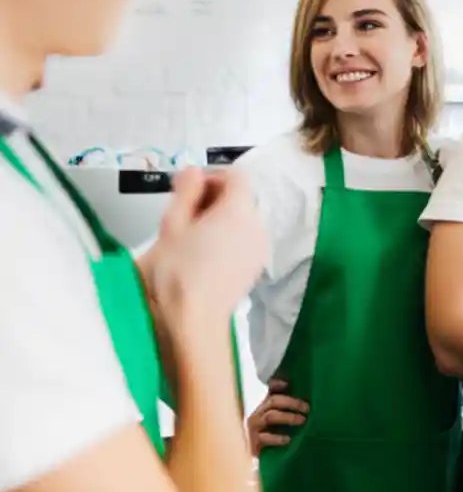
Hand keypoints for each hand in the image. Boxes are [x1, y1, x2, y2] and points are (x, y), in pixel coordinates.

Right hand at [145, 168, 267, 338]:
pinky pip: (245, 240)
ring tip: (191, 237)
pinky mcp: (257, 266)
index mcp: (239, 211)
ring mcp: (260, 248)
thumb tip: (194, 171)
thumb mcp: (172, 224)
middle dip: (213, 199)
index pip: (236, 176)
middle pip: (241, 198)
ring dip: (220, 219)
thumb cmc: (177, 271)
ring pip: (243, 220)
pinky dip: (228, 238)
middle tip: (183, 214)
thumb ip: (186, 191)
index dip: (212, 177)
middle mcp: (258, 226)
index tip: (188, 189)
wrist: (193, 320)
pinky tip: (205, 254)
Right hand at [247, 379, 308, 454]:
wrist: (261, 459)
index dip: (277, 383)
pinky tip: (288, 440)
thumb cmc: (276, 435)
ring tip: (302, 420)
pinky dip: (277, 438)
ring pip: (270, 416)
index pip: (270, 389)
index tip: (288, 383)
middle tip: (307, 408)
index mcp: (265, 405)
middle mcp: (258, 413)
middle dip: (292, 402)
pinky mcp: (254, 442)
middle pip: (273, 401)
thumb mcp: (283, 420)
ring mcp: (254, 427)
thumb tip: (310, 399)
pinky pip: (265, 438)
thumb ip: (291, 408)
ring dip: (288, 417)